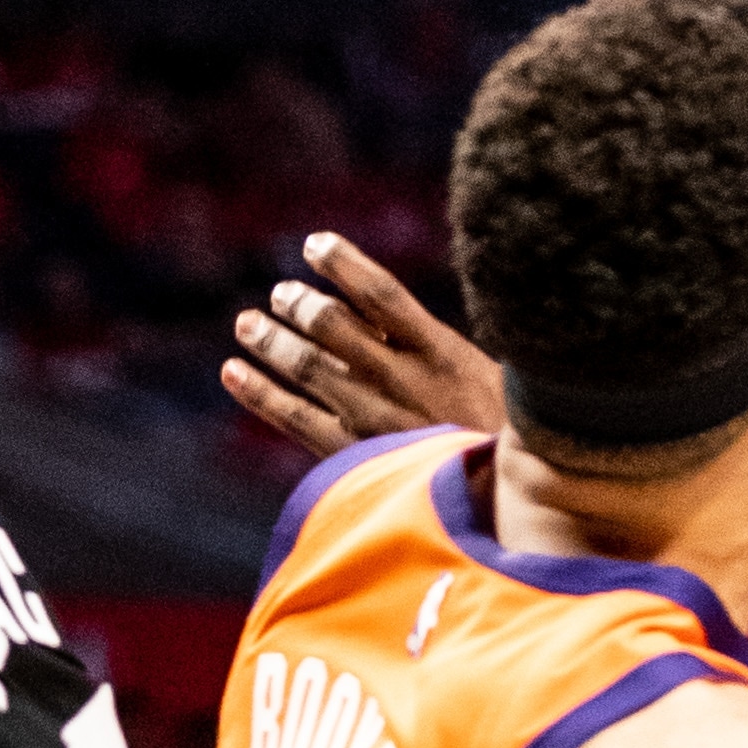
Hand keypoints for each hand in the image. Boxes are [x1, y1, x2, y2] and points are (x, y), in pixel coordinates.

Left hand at [221, 231, 504, 460]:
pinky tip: (233, 372)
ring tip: (248, 324)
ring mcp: (375, 418)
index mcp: (442, 350)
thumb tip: (389, 312)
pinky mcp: (357, 456)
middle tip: (282, 294)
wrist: (514, 503)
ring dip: (272, 341)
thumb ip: (439, 345)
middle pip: (334, 325)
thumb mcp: (493, 377)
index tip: (316, 243)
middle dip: (301, 305)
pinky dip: (260, 393)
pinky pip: (295, 419)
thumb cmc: (509, 436)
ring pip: (309, 367)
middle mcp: (403, 379)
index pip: (381, 293)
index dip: (343, 263)